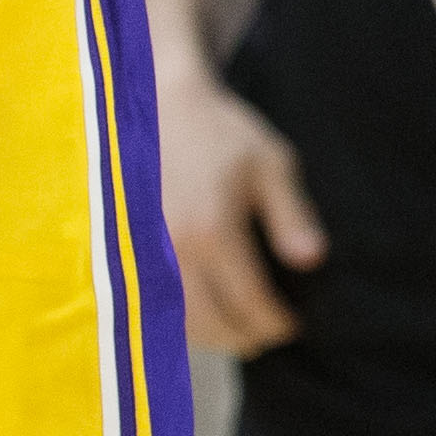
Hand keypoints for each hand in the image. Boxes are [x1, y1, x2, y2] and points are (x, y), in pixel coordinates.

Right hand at [170, 69, 322, 350]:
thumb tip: (311, 261)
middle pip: (212, 322)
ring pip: (175, 318)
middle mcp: (174, 247)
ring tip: (234, 327)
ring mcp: (142, 247)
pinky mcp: (124, 242)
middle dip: (246, 337)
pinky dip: (176, 316)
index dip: (277, 324)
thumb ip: (293, 214)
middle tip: (268, 333)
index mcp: (214, 230)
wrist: (153, 99)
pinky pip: (149, 297)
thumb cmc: (220, 130)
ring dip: (209, 334)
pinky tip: (196, 309)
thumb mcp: (272, 163)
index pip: (251, 304)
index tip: (293, 324)